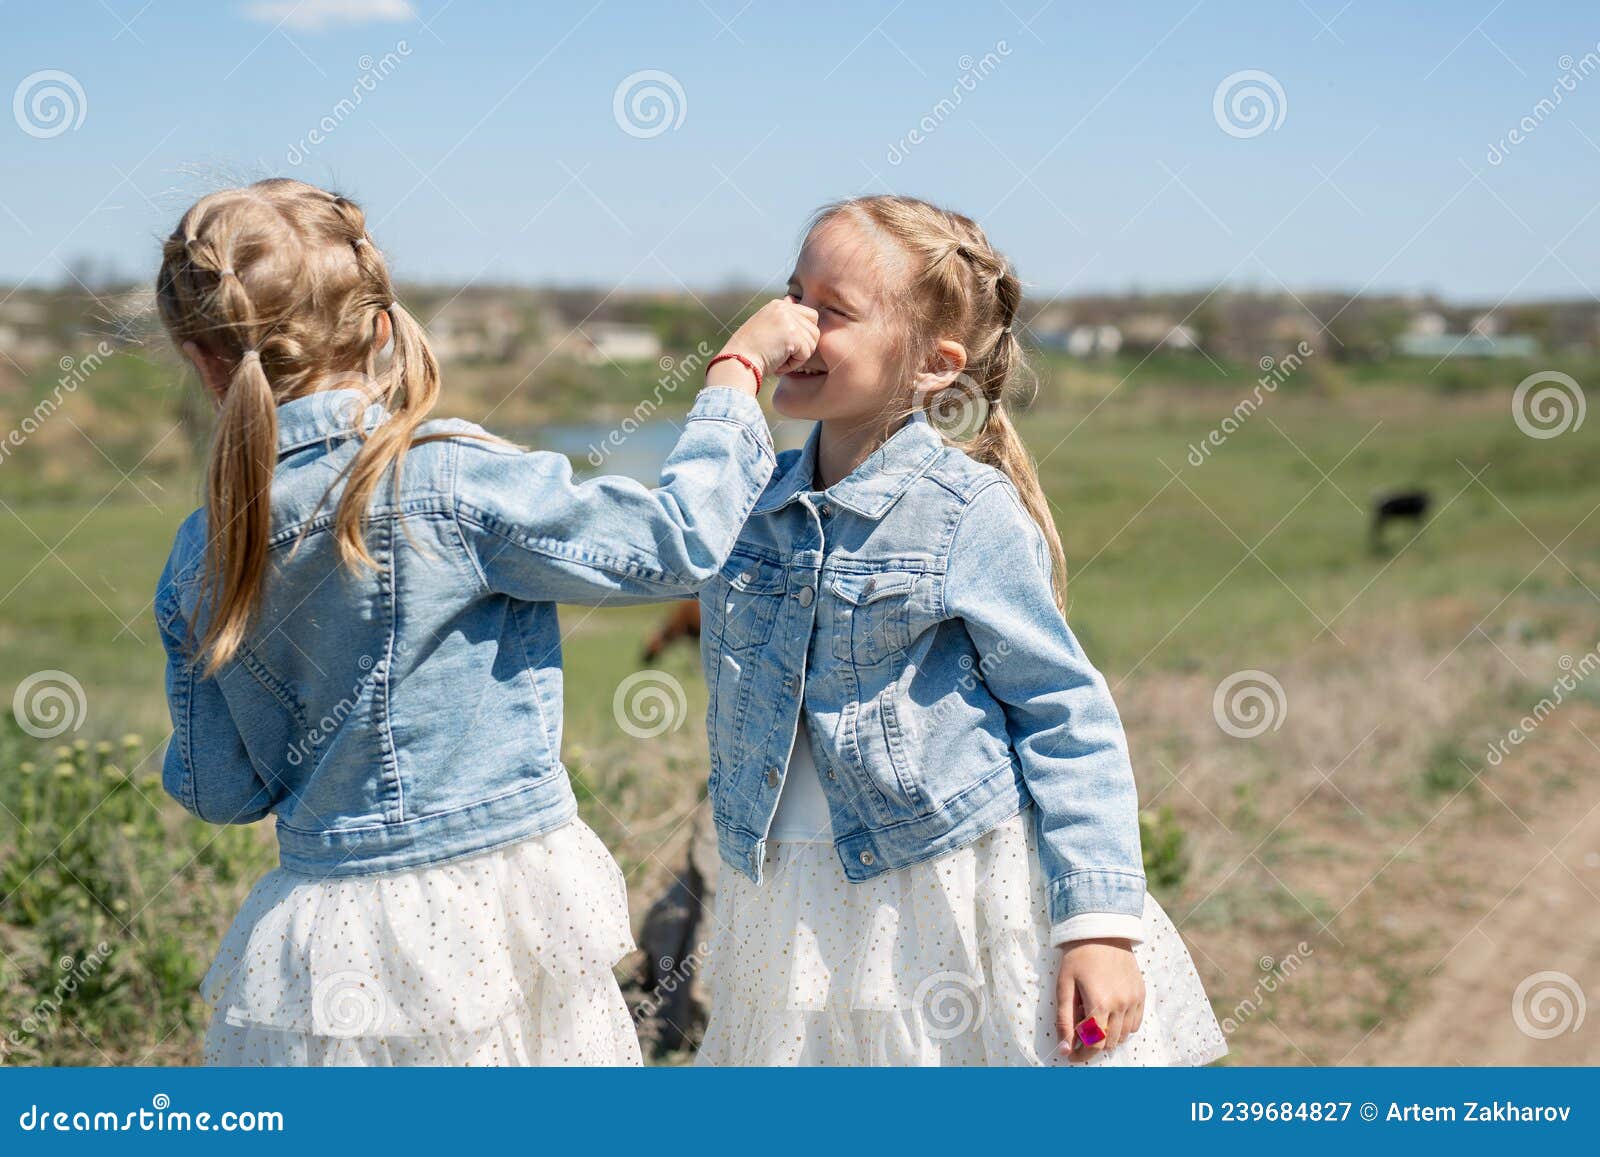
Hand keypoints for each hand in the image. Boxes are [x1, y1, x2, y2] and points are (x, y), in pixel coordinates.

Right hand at [710, 298, 819, 387]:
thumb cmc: (750, 352)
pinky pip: (806, 353)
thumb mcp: (767, 328)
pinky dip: (794, 364)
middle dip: (803, 347)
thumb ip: (785, 320)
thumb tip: (798, 305)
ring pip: (812, 342)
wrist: (737, 363)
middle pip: (814, 329)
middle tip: (783, 356)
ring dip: (798, 357)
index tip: (785, 347)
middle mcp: (784, 308)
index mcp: (778, 305)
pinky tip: (778, 365)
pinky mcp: (792, 335)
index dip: (803, 335)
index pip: (810, 316)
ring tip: (778, 359)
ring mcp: (788, 320)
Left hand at [1057, 938, 1143, 1062]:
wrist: (1102, 931)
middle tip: (1079, 1040)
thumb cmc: (1078, 957)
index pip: (1094, 1044)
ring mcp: (1134, 1000)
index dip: (1081, 1054)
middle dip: (1093, 1047)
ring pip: (1124, 1036)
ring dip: (1108, 1037)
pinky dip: (1123, 1027)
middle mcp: (1121, 1005)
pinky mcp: (1141, 994)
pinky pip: (1136, 1023)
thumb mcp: (1064, 986)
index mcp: (1099, 1003)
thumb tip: (1065, 1048)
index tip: (1071, 1055)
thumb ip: (1064, 1019)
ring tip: (1094, 1024)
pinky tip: (1110, 1017)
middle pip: (1109, 1043)